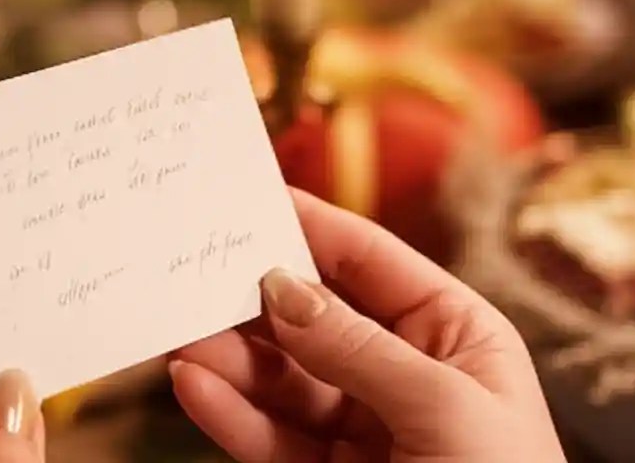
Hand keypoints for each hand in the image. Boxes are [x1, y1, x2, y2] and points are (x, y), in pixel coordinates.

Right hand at [169, 189, 565, 462]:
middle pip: (312, 318)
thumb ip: (357, 347)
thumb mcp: (444, 406)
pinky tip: (195, 386)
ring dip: (229, 357)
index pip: (370, 262)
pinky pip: (271, 436)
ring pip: (281, 379)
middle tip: (193, 272)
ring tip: (180, 335)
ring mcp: (363, 427)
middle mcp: (403, 373)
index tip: (248, 198)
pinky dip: (230, 413)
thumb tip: (283, 289)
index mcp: (453, 334)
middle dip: (253, 298)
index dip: (311, 227)